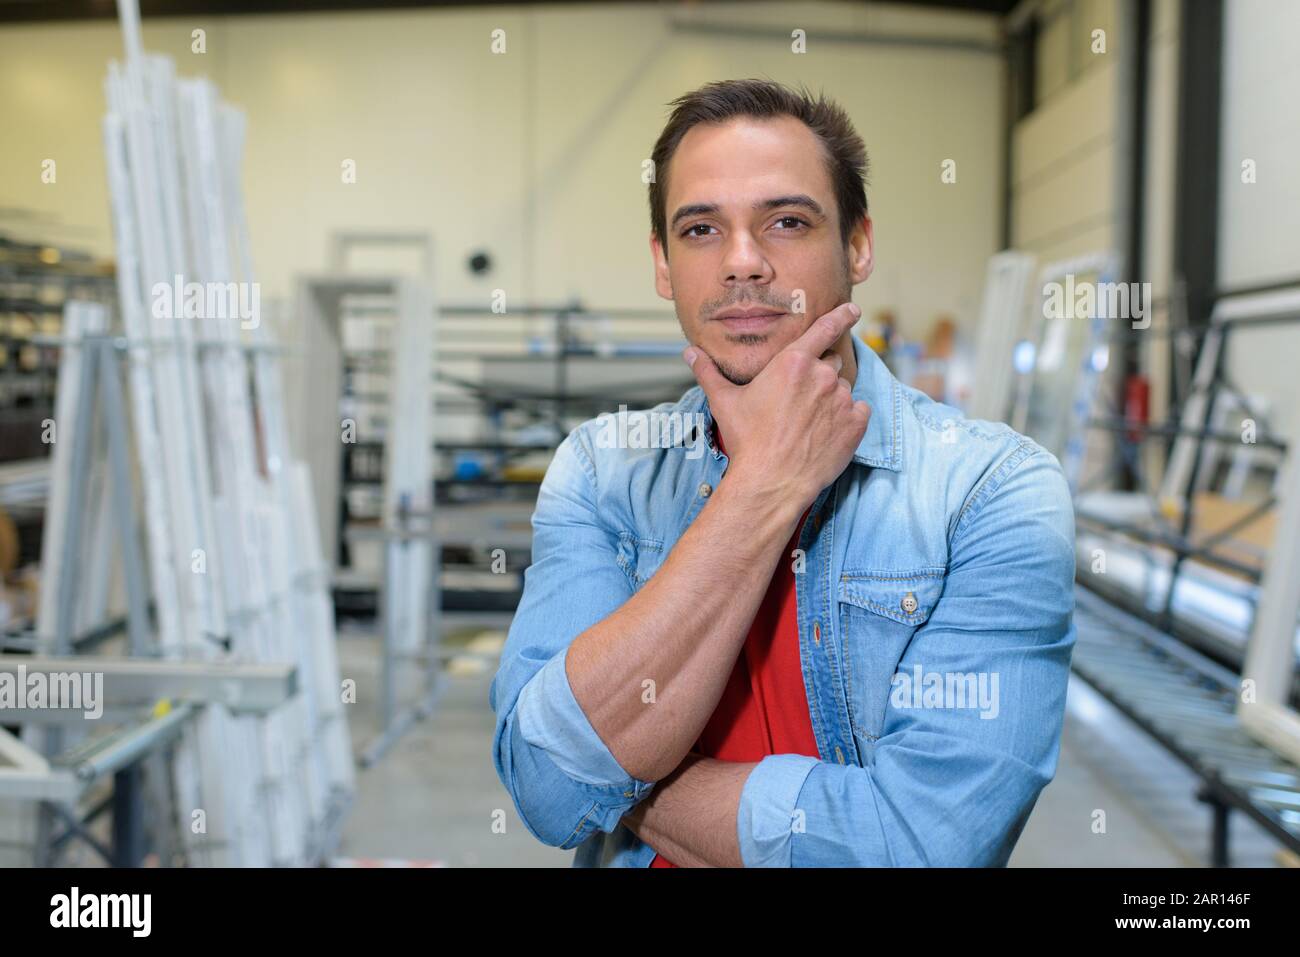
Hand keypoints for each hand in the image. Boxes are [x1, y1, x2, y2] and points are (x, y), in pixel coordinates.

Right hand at [684, 302, 870, 510]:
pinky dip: (848, 419)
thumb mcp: (724, 402)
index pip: (825, 328)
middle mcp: (822, 375)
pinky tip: (827, 433)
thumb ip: (708, 372)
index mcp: (793, 362)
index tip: (852, 310)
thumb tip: (690, 353)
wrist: (771, 482)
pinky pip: (859, 411)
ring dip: (830, 399)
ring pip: (843, 389)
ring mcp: (842, 399)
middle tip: (799, 401)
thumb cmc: (747, 441)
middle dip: (818, 375)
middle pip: (829, 363)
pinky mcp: (855, 424)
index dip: (841, 316)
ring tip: (808, 423)